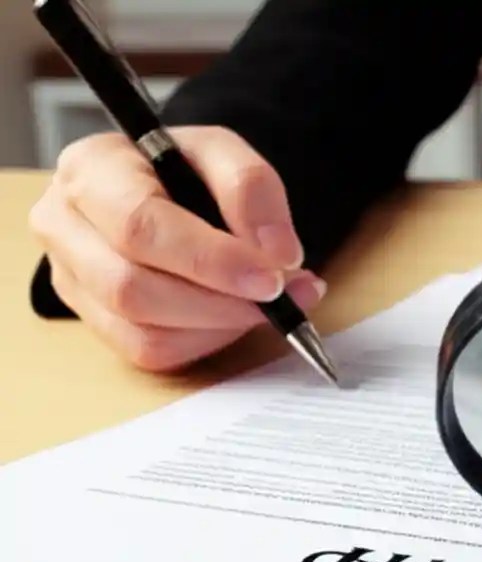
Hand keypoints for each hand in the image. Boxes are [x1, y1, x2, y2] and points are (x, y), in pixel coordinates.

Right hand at [28, 126, 326, 371]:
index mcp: (90, 169)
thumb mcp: (223, 152)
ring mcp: (72, 279)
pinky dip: (205, 340)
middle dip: (220, 302)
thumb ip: (252, 186)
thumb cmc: (185, 169)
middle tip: (280, 297)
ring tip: (266, 304)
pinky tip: (235, 314)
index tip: (272, 277)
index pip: (140, 225)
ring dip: (218, 325)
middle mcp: (63, 225)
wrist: (164, 190)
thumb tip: (278, 253)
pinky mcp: (94, 319)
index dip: (211, 259)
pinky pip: (150, 351)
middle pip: (132, 289)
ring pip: (142, 331)